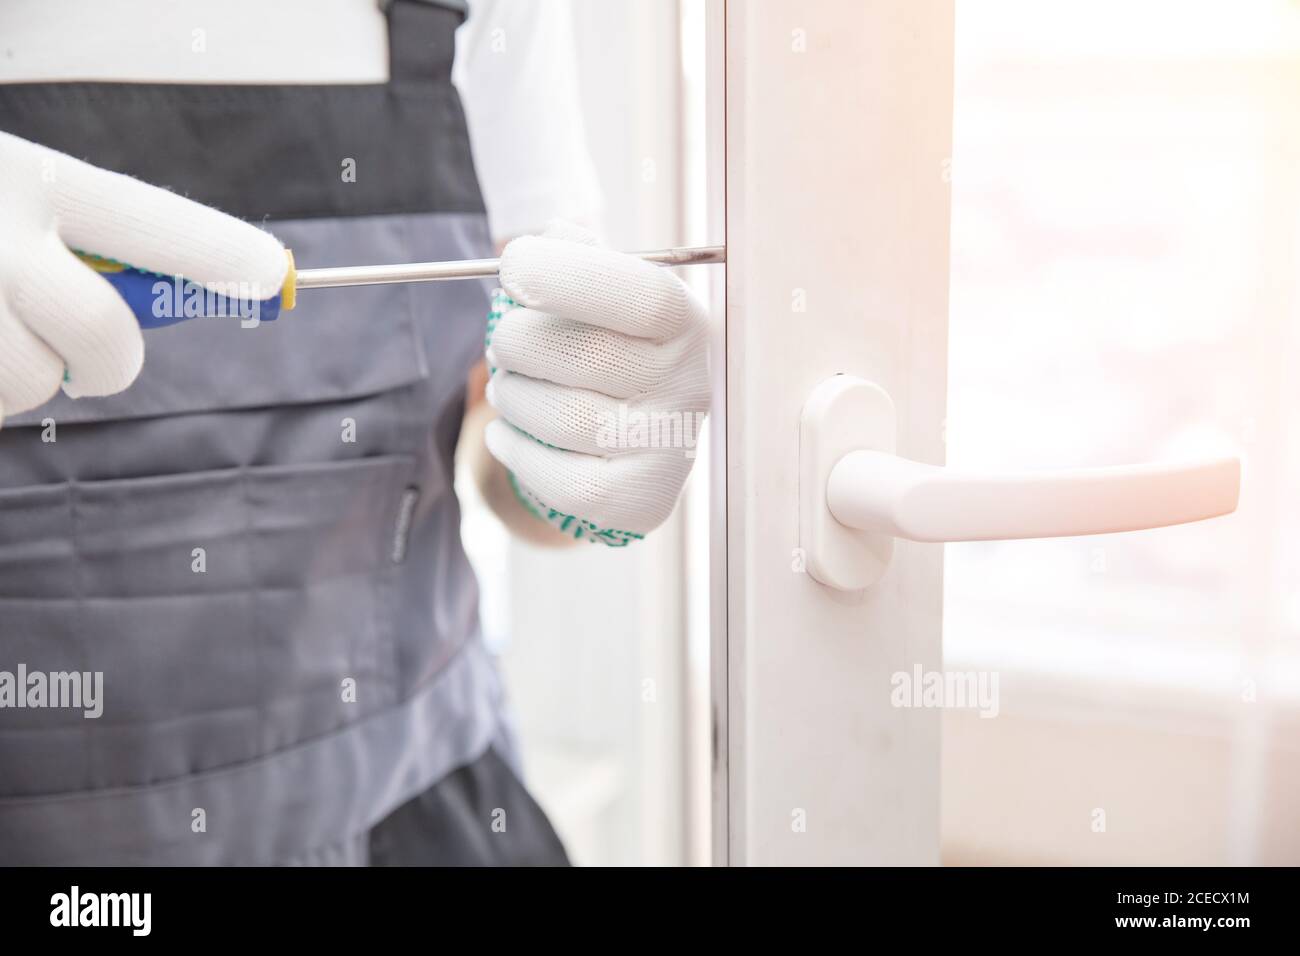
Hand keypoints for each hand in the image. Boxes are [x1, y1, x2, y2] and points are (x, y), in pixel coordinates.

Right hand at [0, 131, 285, 423]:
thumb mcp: (8, 185)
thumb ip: (77, 232)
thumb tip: (178, 291)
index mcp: (27, 177)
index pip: (149, 221)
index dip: (217, 253)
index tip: (269, 271)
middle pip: (103, 331)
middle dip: (111, 364)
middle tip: (97, 366)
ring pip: (35, 381)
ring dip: (25, 375)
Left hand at [484, 222, 709, 545]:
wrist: (642, 438)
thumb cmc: (615, 350)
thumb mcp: (609, 296)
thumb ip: (582, 259)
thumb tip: (557, 234)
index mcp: (687, 324)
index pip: (640, 295)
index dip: (567, 276)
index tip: (514, 266)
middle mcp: (689, 385)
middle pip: (581, 354)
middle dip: (517, 341)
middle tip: (506, 344)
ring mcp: (668, 448)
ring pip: (558, 418)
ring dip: (510, 398)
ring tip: (510, 390)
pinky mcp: (640, 501)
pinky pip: (556, 479)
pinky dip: (514, 451)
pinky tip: (508, 434)